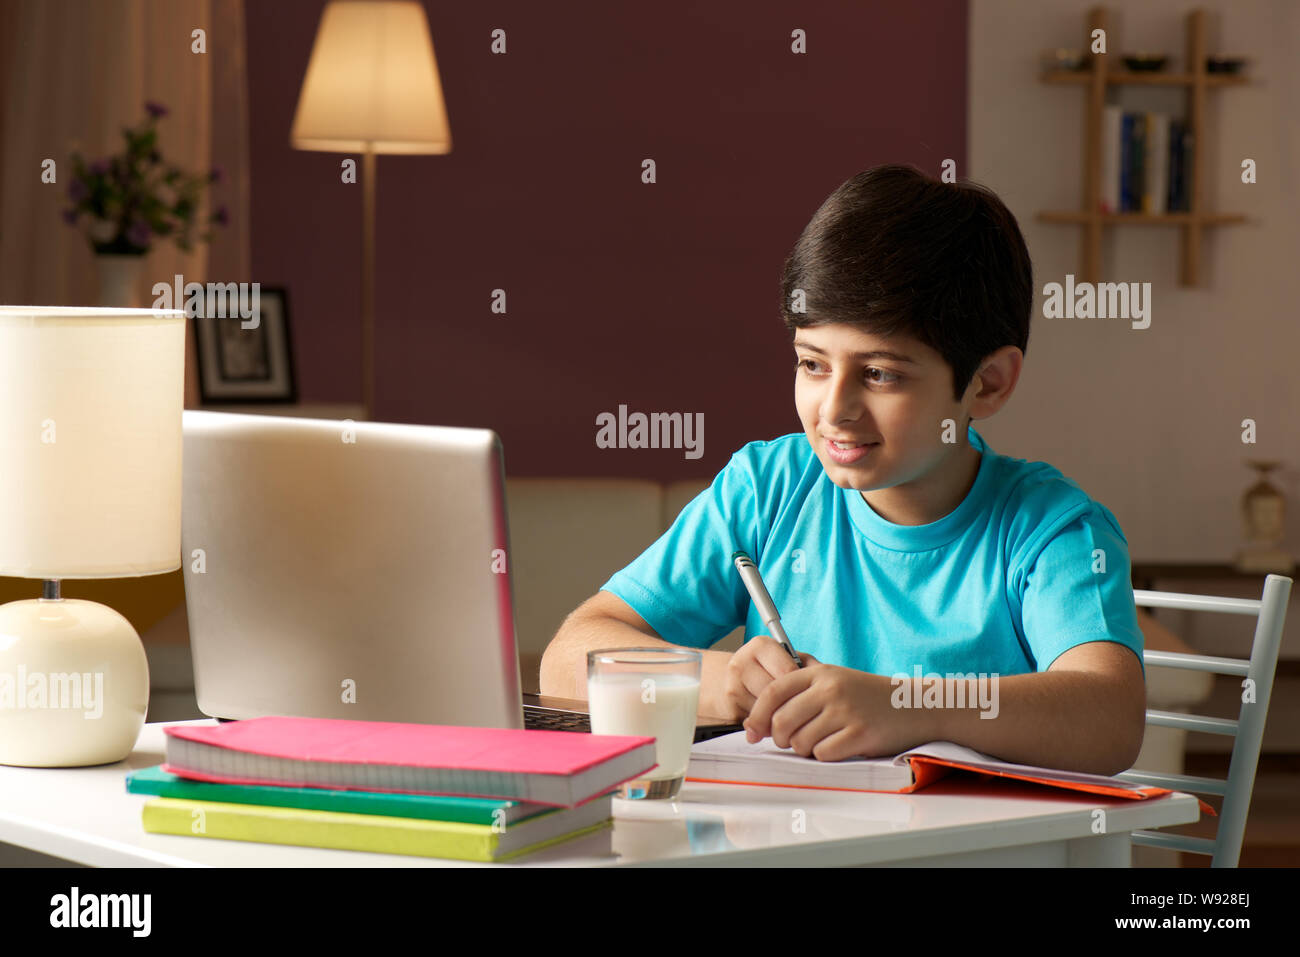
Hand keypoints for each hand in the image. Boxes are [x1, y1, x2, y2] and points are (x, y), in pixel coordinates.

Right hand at [720, 635, 810, 721]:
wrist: (727, 680)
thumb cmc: (766, 670)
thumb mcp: (787, 660)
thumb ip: (807, 667)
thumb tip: (829, 682)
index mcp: (760, 646)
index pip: (788, 672)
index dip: (802, 688)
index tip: (809, 696)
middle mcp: (742, 663)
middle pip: (777, 693)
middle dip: (791, 704)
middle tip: (803, 711)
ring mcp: (733, 686)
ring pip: (768, 710)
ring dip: (780, 717)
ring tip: (788, 716)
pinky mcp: (730, 709)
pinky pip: (758, 724)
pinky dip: (768, 727)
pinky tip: (772, 722)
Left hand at [743, 662, 927, 761]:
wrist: (913, 705)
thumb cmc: (869, 697)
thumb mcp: (835, 680)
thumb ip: (800, 693)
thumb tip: (760, 720)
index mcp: (820, 673)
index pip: (773, 692)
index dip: (758, 714)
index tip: (752, 731)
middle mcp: (830, 689)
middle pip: (782, 721)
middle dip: (780, 739)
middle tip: (790, 742)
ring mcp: (845, 711)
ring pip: (800, 741)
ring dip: (805, 749)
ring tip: (822, 741)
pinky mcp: (859, 734)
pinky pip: (823, 754)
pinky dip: (825, 756)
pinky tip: (838, 747)